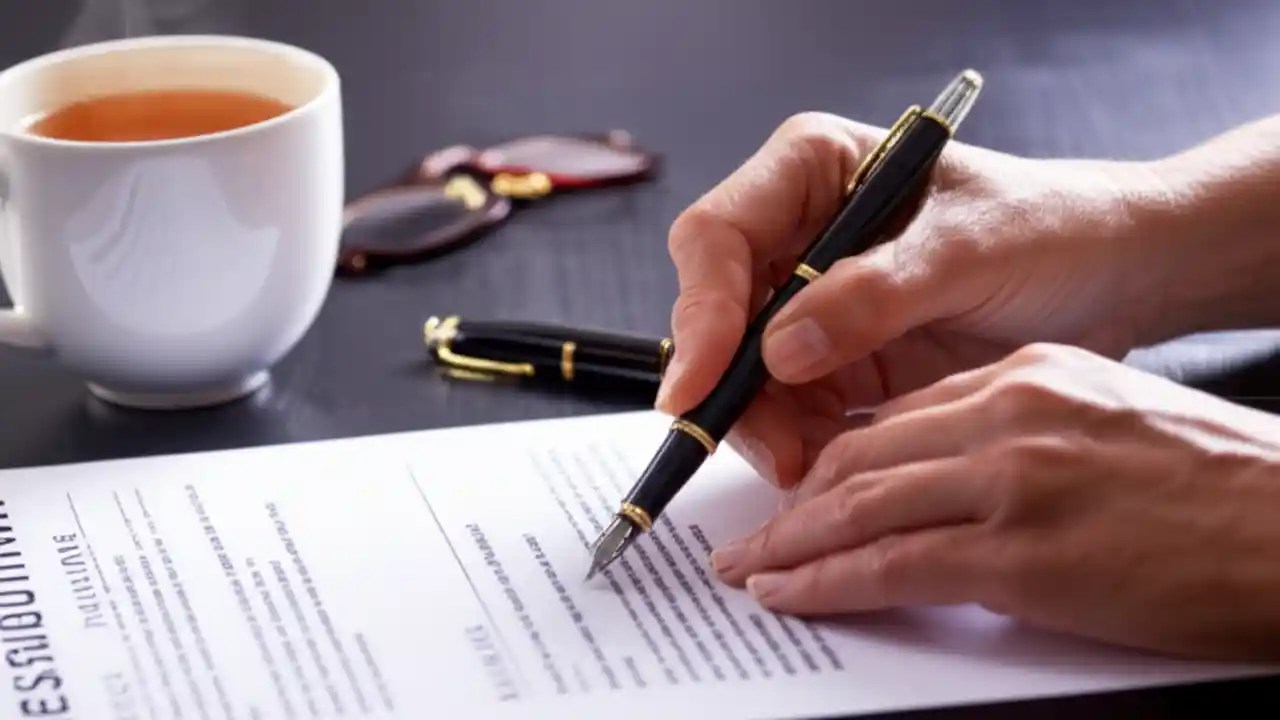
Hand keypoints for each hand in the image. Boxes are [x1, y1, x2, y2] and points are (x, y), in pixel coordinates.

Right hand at [656, 112, 1172, 487]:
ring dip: (766, 427)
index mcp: (811, 170)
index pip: (716, 238)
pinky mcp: (838, 359)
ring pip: (744, 374)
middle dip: (731, 389)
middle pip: (717, 315)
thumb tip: (777, 351)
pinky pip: (791, 409)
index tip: (701, 386)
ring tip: (810, 470)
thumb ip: (871, 295)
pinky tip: (829, 466)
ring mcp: (813, 300)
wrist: (1120, 274)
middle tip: (773, 452)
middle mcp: (796, 233)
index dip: (700, 312)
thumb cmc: (1053, 229)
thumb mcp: (969, 251)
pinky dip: (800, 444)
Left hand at [711, 343, 1279, 659]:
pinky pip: (890, 564)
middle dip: (794, 502)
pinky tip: (791, 594)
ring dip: (790, 546)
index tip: (800, 486)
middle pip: (861, 455)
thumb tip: (943, 475)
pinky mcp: (1021, 554)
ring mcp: (1011, 481)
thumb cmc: (1216, 484)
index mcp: (1028, 376)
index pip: (897, 415)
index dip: (833, 456)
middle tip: (751, 534)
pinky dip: (826, 581)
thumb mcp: (1105, 420)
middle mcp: (1008, 414)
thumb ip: (1017, 433)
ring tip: (749, 571)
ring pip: (859, 507)